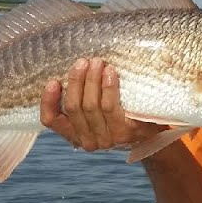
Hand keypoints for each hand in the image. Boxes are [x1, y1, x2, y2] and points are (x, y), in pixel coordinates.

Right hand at [39, 57, 165, 150]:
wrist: (153, 134)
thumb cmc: (120, 116)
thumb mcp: (97, 113)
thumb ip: (82, 98)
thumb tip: (74, 69)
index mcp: (75, 135)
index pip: (52, 120)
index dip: (48, 101)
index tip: (53, 81)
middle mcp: (88, 141)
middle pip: (73, 107)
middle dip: (76, 81)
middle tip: (82, 62)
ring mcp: (106, 138)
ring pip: (90, 105)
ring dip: (92, 80)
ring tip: (96, 62)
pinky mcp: (124, 132)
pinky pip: (110, 106)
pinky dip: (107, 86)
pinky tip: (110, 72)